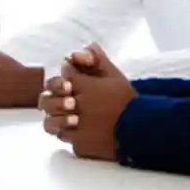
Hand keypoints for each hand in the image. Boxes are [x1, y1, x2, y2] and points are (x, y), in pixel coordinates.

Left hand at [41, 44, 136, 160]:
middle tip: (64, 102)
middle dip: (51, 99)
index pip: (62, 76)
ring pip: (51, 123)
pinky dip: (69, 135)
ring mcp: (76, 127)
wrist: (143, 130)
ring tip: (66, 120)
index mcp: (82, 86)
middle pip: (46, 101)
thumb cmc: (129, 101)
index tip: (70, 82)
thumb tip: (89, 46)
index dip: (64, 78)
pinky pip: (65, 138)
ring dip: (56, 120)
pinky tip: (78, 132)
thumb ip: (100, 60)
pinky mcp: (80, 144)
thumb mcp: (116, 77)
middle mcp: (75, 105)